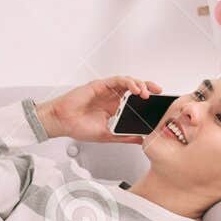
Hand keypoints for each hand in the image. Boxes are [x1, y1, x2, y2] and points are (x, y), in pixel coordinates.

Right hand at [37, 76, 162, 143]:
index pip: (134, 101)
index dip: (146, 101)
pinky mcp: (100, 85)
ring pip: (128, 82)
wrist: (61, 122)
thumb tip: (140, 140)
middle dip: (148, 88)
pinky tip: (134, 89)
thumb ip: (124, 136)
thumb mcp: (107, 135)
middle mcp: (111, 97)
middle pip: (134, 88)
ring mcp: (106, 90)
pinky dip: (128, 83)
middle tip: (158, 93)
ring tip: (146, 93)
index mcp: (114, 108)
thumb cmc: (78, 127)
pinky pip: (117, 80)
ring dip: (139, 85)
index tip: (158, 105)